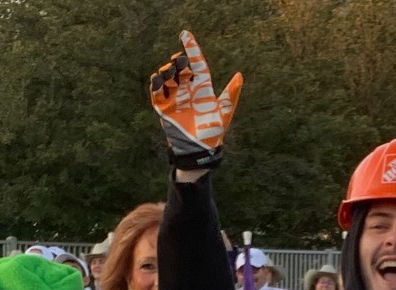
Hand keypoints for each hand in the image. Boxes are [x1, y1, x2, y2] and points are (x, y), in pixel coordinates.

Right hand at [150, 30, 242, 172]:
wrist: (199, 149)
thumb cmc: (214, 132)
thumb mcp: (224, 112)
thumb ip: (231, 94)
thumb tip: (239, 75)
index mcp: (202, 87)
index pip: (196, 63)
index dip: (191, 48)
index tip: (185, 34)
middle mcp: (187, 89)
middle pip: (180, 68)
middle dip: (178, 61)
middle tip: (180, 62)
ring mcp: (174, 98)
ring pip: (167, 77)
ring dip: (167, 71)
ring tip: (169, 72)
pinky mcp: (163, 107)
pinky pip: (156, 92)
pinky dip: (156, 84)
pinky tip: (158, 80)